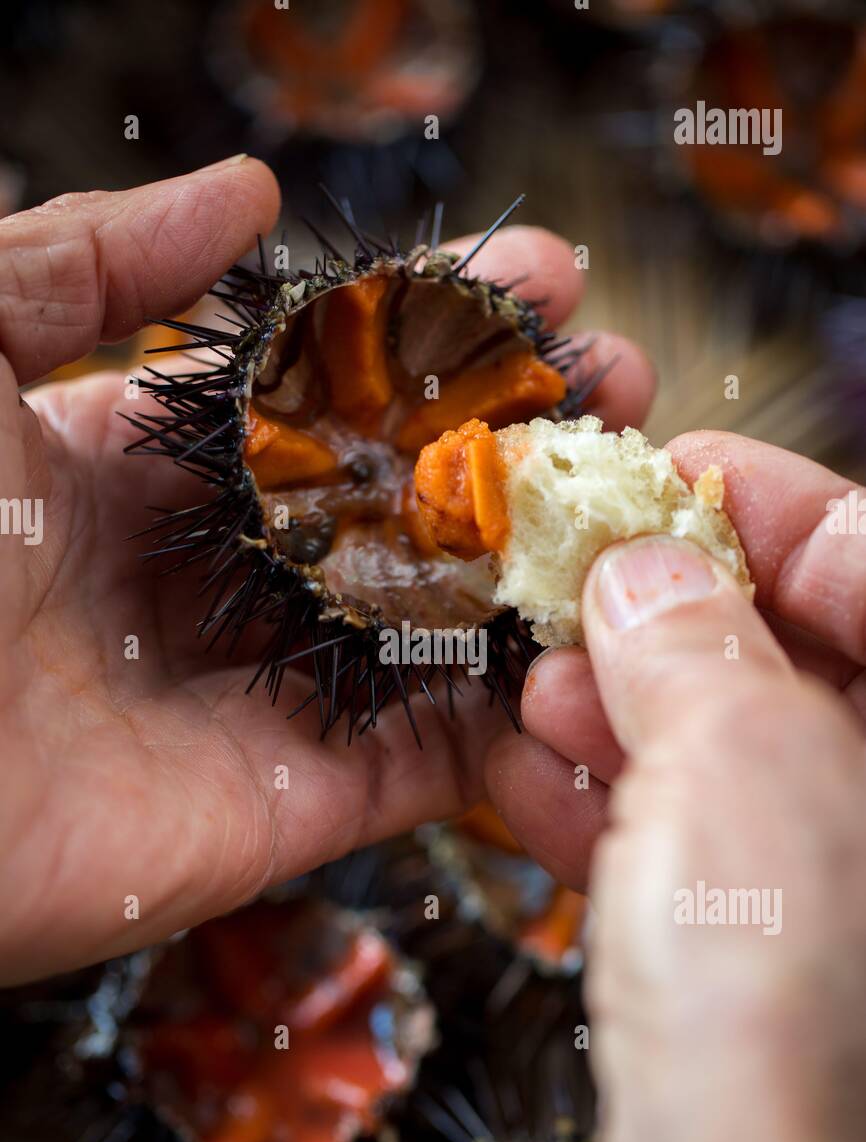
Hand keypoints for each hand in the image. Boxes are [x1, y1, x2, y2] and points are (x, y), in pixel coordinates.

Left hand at [0, 163, 654, 982]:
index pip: (324, 392)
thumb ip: (89, 260)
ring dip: (546, 557)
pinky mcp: (301, 802)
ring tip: (643, 482)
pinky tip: (605, 640)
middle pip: (404, 502)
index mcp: (145, 474)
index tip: (532, 271)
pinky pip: (440, 755)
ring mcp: (269, 695)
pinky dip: (522, 709)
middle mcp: (222, 583)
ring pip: (441, 622)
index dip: (431, 328)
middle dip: (519, 431)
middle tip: (615, 371)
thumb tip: (241, 192)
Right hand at [487, 435, 865, 1141]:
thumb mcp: (734, 754)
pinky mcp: (771, 954)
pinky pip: (693, 846)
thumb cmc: (787, 987)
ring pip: (733, 755)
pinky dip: (615, 806)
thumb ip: (687, 635)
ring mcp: (841, 885)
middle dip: (674, 613)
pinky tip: (537, 776)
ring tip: (539, 683)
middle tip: (580, 578)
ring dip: (625, 710)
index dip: (769, 505)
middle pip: (800, 659)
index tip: (671, 475)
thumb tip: (641, 570)